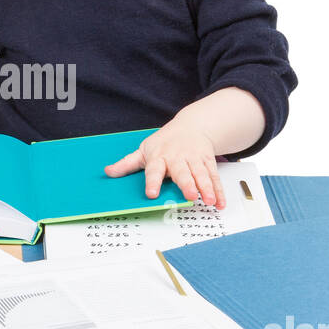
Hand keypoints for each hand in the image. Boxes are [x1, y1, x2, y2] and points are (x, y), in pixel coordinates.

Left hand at [103, 115, 225, 208]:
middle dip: (187, 184)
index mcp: (159, 157)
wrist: (191, 126)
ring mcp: (194, 160)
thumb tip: (108, 172)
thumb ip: (127, 164)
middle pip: (182, 172)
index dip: (152, 182)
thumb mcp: (143, 150)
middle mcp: (178, 158)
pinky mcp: (208, 162)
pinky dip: (219, 191)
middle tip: (190, 196)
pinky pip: (214, 177)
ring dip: (207, 188)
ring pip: (201, 175)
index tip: (151, 194)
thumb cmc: (164, 142)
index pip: (154, 170)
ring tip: (209, 201)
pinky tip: (220, 203)